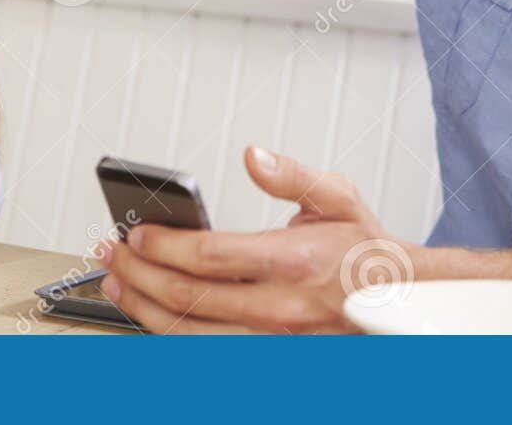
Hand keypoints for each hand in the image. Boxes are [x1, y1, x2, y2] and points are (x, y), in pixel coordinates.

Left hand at [96, 146, 414, 333]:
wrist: (398, 301)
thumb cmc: (364, 252)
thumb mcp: (338, 196)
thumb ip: (292, 174)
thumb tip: (253, 157)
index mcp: (293, 262)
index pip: (209, 257)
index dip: (163, 245)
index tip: (137, 232)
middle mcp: (278, 308)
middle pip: (187, 297)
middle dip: (138, 272)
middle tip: (113, 253)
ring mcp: (270, 340)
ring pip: (188, 334)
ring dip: (143, 308)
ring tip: (118, 283)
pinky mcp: (266, 355)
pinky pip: (206, 350)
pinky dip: (170, 333)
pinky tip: (151, 314)